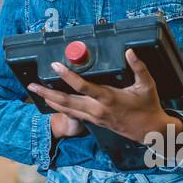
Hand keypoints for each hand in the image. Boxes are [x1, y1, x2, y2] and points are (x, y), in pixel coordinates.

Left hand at [28, 49, 180, 142]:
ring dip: (50, 100)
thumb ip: (139, 67)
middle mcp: (97, 109)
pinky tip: (52, 103)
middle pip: (66, 101)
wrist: (150, 131)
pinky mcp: (94, 121)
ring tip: (36, 92)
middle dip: (47, 93)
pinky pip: (73, 114)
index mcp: (108, 98)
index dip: (67, 76)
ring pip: (67, 109)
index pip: (83, 86)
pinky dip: (60, 108)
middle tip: (32, 86)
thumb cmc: (148, 106)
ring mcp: (94, 117)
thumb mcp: (147, 85)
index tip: (56, 66)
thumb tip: (129, 51)